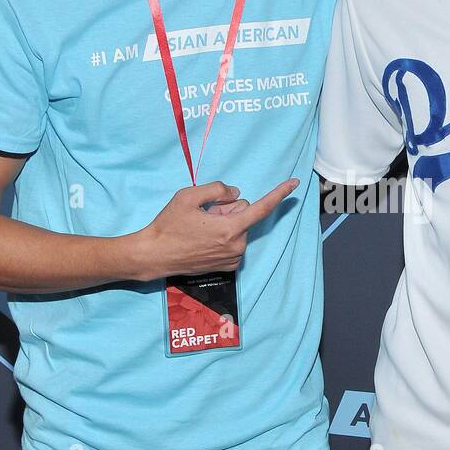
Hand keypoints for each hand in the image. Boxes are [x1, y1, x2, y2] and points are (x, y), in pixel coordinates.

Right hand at [134, 177, 298, 280]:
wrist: (155, 255)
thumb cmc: (169, 225)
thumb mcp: (189, 196)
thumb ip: (217, 189)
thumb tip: (234, 193)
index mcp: (230, 229)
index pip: (261, 208)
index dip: (279, 193)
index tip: (295, 183)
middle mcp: (236, 246)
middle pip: (244, 214)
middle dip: (228, 209)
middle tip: (204, 214)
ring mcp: (233, 258)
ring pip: (239, 228)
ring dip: (224, 223)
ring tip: (200, 229)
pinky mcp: (228, 266)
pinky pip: (234, 241)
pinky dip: (223, 236)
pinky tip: (203, 240)